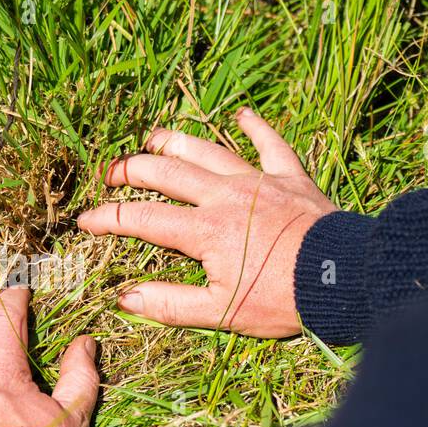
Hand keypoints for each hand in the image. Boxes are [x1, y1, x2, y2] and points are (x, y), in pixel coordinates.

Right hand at [77, 108, 336, 337]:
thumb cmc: (282, 300)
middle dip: (132, 170)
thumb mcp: (221, 311)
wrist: (342, 277)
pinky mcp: (291, 177)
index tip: (84, 220)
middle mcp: (224, 196)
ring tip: (153, 139)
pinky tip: (241, 115)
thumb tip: (126, 298)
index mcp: (203, 231)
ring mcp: (258, 182)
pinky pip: (270, 144)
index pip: (143, 219)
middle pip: (167, 174)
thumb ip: (170, 304)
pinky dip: (255, 128)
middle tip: (112, 173)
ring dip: (177, 143)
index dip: (108, 218)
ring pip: (208, 152)